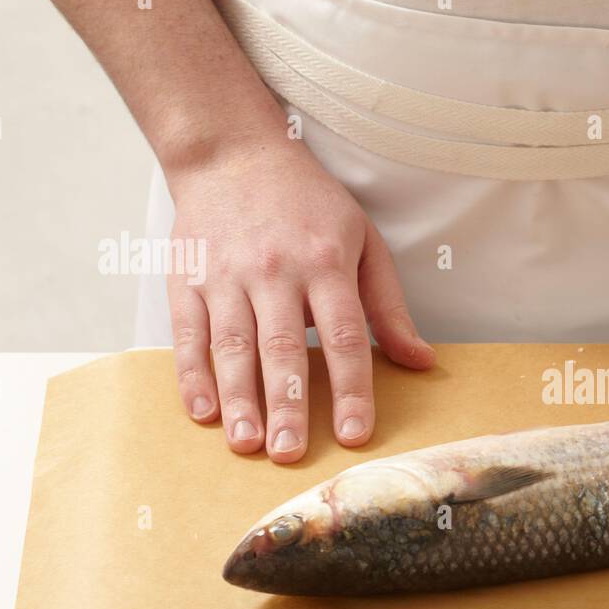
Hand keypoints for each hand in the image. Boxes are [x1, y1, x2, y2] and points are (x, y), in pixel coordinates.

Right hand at [165, 139, 434, 460]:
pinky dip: (193, 375)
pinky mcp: (187, 277)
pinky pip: (189, 333)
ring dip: (239, 400)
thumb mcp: (363, 242)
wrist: (233, 152)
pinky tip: (203, 412)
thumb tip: (422, 361)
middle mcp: (275, 270)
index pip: (344, 336)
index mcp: (326, 263)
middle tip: (290, 455)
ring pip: (232, 346)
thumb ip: (388, 307)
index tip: (354, 434)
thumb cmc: (309, 205)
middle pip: (283, 348)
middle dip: (288, 405)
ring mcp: (226, 274)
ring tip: (247, 444)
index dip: (351, 389)